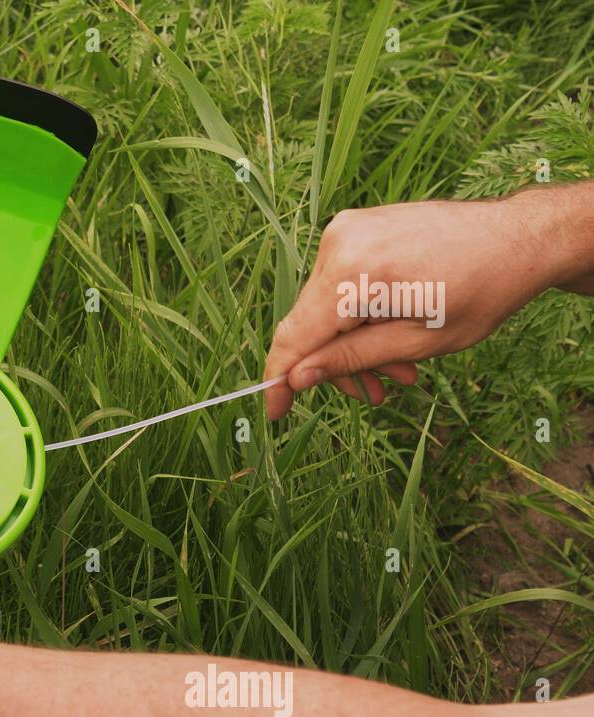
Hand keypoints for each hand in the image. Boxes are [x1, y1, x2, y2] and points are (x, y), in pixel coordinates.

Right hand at [263, 189, 586, 419]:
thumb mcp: (418, 342)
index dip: (279, 379)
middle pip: (311, 324)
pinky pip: (342, 284)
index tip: (275, 412)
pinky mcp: (359, 227)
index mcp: (355, 274)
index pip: (296, 336)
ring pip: (328, 308)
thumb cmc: (483, 291)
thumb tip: (297, 380)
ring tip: (401, 370)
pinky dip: (362, 315)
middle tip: (377, 394)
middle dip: (338, 366)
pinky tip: (394, 332)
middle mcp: (341, 244)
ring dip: (356, 344)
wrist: (519, 237)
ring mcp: (348, 230)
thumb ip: (352, 359)